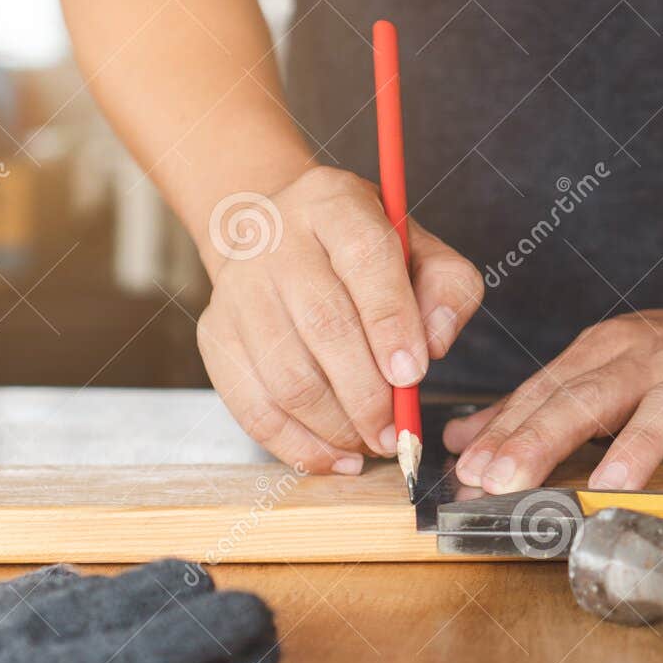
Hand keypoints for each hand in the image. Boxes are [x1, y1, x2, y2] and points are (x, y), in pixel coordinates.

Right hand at [195, 167, 482, 472]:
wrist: (273, 232)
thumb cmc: (361, 252)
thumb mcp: (418, 248)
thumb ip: (446, 289)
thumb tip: (435, 345)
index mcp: (335, 205)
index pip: (365, 258)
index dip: (390, 321)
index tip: (412, 374)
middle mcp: (278, 241)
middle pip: (323, 325)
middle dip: (367, 393)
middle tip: (398, 431)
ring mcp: (238, 289)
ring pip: (286, 374)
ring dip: (337, 424)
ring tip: (374, 443)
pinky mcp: (216, 335)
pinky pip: (251, 405)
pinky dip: (298, 444)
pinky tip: (338, 457)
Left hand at [444, 290, 662, 494]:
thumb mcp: (601, 370)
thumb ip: (534, 407)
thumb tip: (462, 442)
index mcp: (607, 351)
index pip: (547, 391)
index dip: (506, 431)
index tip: (469, 469)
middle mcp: (652, 361)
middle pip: (593, 396)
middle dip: (544, 438)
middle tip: (505, 480)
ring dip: (638, 447)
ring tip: (607, 485)